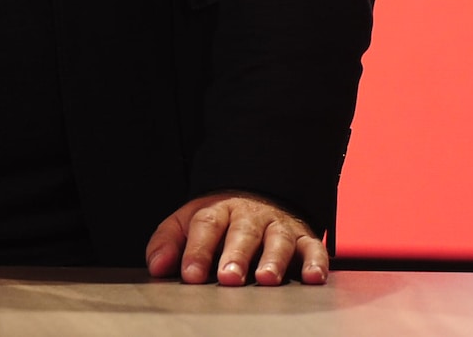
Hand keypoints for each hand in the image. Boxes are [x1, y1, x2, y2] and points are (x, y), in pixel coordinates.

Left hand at [145, 190, 328, 286]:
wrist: (259, 194)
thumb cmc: (220, 219)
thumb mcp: (188, 222)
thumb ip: (169, 242)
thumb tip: (156, 266)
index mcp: (218, 210)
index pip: (205, 226)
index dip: (197, 251)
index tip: (190, 275)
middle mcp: (250, 217)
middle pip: (242, 233)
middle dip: (235, 256)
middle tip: (229, 277)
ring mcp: (279, 226)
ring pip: (278, 240)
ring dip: (274, 260)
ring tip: (267, 279)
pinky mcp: (306, 238)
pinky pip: (314, 248)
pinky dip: (316, 262)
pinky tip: (313, 278)